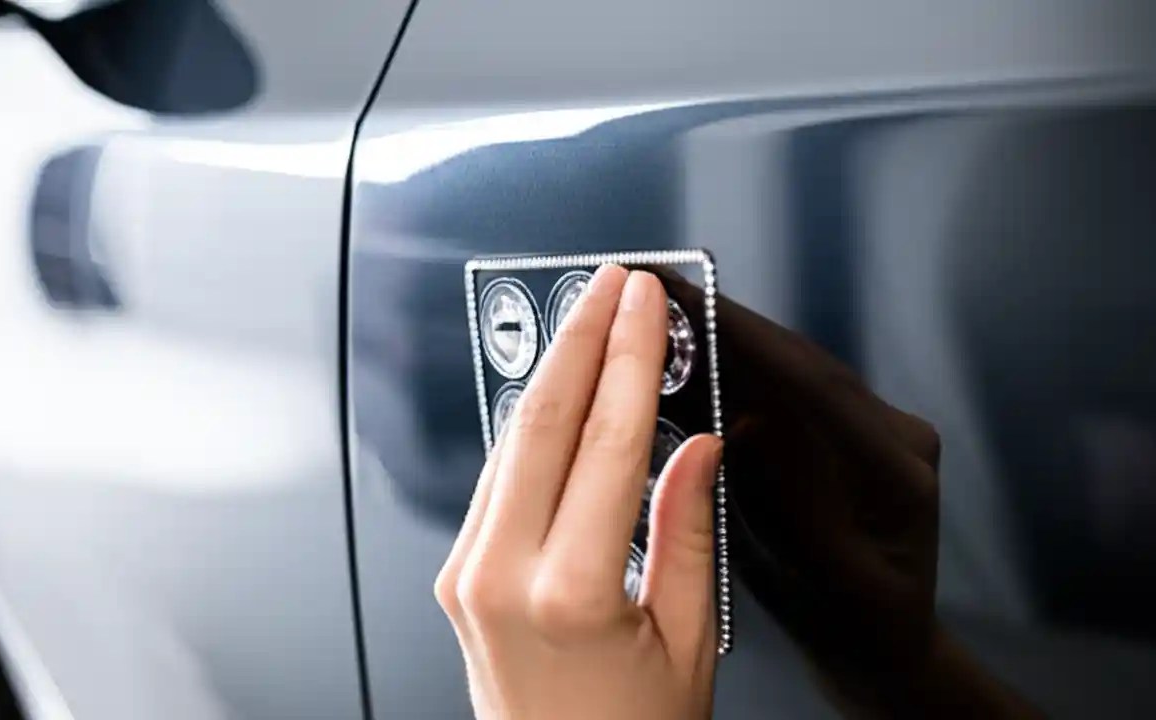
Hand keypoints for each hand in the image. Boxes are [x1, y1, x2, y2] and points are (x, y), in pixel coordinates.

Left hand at [435, 266, 722, 719]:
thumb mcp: (689, 641)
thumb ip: (689, 533)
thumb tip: (696, 447)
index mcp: (572, 591)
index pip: (608, 440)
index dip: (631, 358)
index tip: (646, 304)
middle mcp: (504, 573)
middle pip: (545, 420)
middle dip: (581, 337)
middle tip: (609, 283)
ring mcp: (469, 573)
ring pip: (511, 441)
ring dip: (553, 372)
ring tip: (587, 320)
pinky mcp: (458, 577)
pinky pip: (496, 478)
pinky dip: (531, 425)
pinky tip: (557, 394)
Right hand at [661, 275, 1041, 717]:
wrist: (883, 648)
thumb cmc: (859, 631)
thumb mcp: (829, 585)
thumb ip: (796, 508)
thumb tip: (744, 426)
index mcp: (898, 471)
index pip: (814, 385)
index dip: (746, 337)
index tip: (688, 300)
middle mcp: (893, 435)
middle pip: (800, 363)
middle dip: (728, 323)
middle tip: (656, 288)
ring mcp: (873, 430)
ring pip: (790, 369)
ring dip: (728, 339)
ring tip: (662, 310)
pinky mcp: (846, 434)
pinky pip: (787, 391)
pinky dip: (736, 371)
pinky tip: (690, 356)